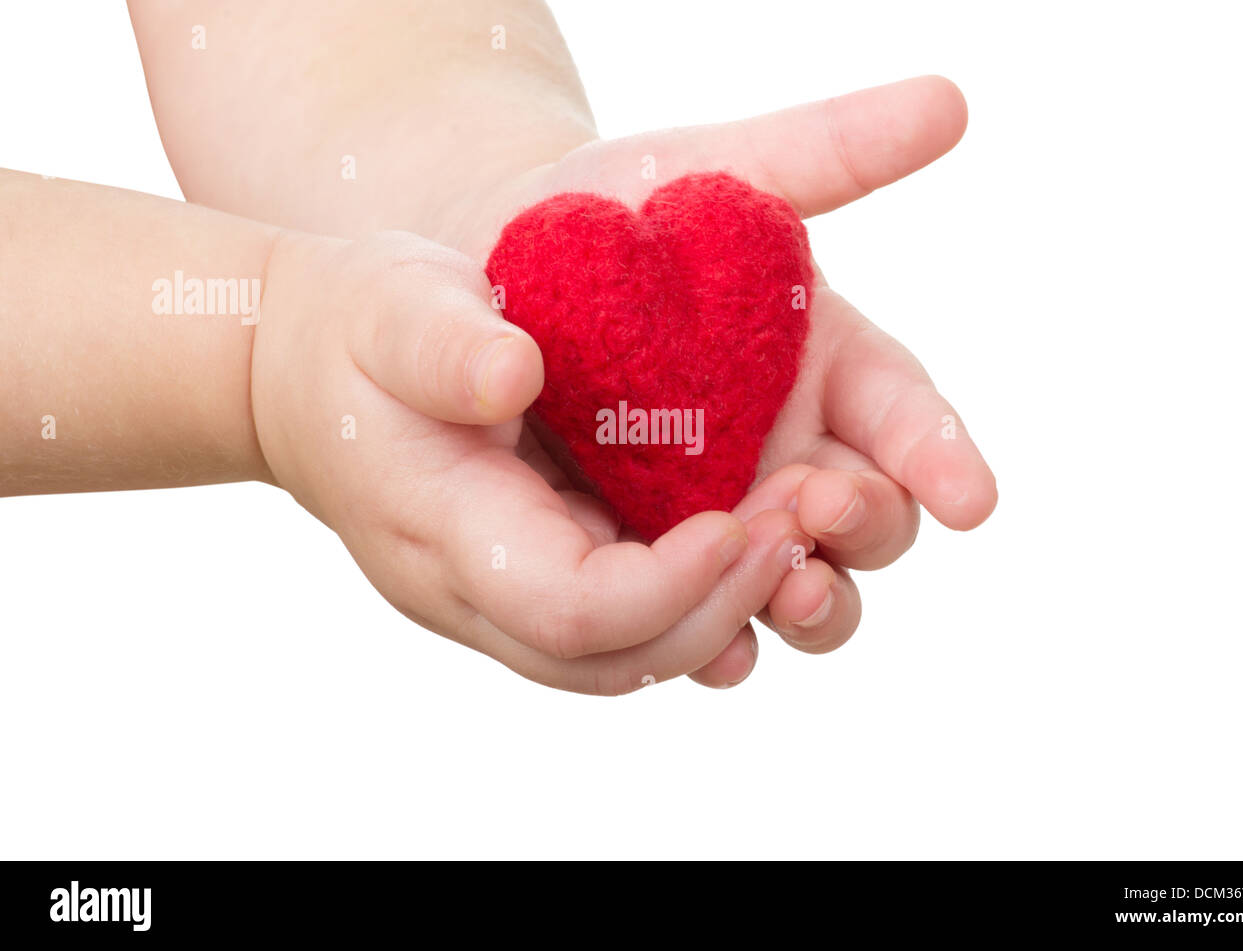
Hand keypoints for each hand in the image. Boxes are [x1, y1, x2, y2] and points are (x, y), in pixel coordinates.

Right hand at [251, 230, 813, 692]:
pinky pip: (625, 622)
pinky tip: (750, 534)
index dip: (670, 585)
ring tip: (795, 530)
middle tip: (801, 527)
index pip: (572, 610)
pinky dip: (696, 595)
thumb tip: (515, 372)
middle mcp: (476, 593)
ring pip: (627, 657)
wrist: (307, 375)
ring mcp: (505, 597)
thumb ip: (444, 343)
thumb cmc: (356, 334)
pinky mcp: (537, 574)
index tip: (741, 520)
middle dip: (722, 608)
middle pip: (613, 661)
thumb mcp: (393, 308)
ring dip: (722, 610)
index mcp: (445, 534)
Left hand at [427, 76, 998, 679]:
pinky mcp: (656, 555)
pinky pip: (706, 619)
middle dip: (867, 526)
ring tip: (788, 587)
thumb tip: (949, 101)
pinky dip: (723, 637)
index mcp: (820, 360)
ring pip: (800, 582)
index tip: (972, 498)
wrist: (481, 266)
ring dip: (810, 598)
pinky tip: (715, 646)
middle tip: (824, 513)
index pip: (903, 413)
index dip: (940, 453)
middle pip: (868, 514)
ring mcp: (725, 506)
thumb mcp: (702, 167)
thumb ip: (821, 147)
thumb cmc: (599, 209)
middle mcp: (788, 444)